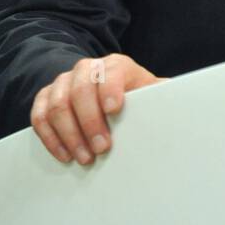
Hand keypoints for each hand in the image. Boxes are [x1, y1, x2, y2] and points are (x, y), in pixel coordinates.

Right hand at [30, 54, 167, 163]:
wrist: (110, 94)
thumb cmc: (137, 100)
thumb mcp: (152, 96)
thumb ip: (165, 99)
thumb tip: (185, 109)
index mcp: (117, 66)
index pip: (111, 72)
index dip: (111, 89)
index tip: (115, 110)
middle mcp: (87, 69)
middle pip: (80, 90)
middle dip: (90, 121)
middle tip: (101, 148)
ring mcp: (63, 82)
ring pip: (57, 103)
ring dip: (69, 134)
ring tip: (85, 158)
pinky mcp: (46, 98)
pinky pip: (39, 115)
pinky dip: (50, 137)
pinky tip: (65, 155)